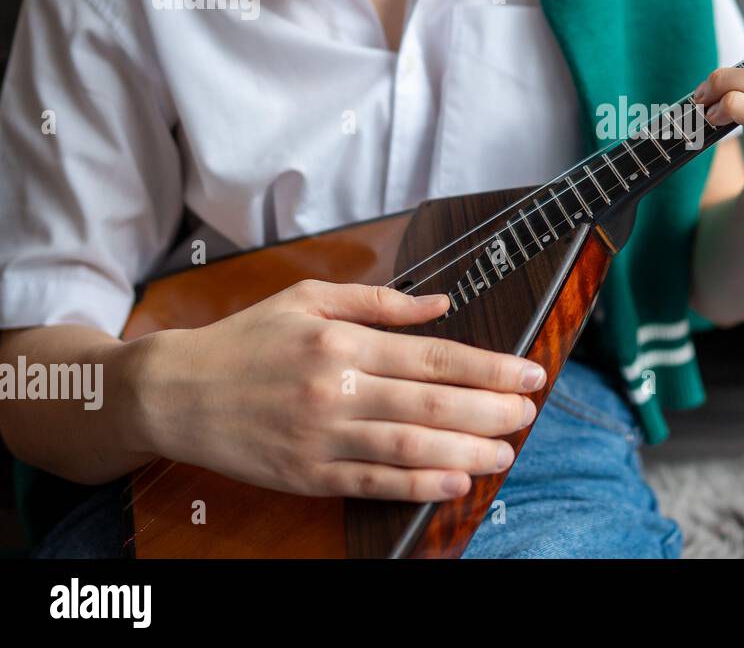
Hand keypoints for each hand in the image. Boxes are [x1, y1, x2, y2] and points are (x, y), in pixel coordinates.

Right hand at [133, 280, 545, 501]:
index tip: (529, 374)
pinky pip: (373, 483)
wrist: (174, 391)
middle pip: (432, 405)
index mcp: (342, 342)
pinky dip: (418, 485)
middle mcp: (336, 389)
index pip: (435, 357)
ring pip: (410, 448)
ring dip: (467, 452)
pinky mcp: (306, 475)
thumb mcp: (309, 299)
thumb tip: (442, 303)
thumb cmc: (246, 339)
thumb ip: (380, 301)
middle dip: (491, 411)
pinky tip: (454, 483)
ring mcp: (321, 436)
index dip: (490, 368)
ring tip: (505, 452)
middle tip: (528, 414)